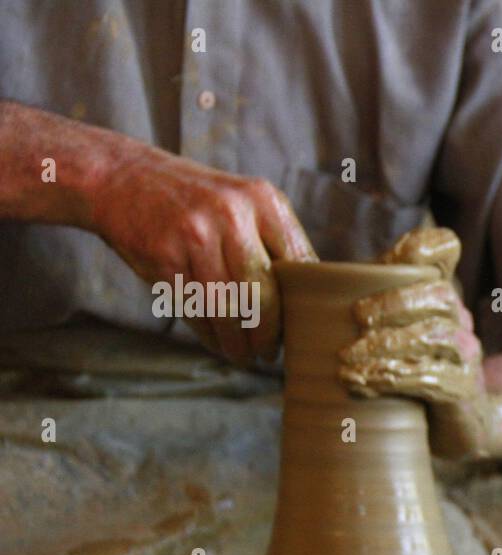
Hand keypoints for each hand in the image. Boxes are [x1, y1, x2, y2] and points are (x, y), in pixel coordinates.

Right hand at [89, 144, 316, 364]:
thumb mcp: (241, 203)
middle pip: (262, 292)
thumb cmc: (195, 202)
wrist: (123, 178)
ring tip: (244, 356)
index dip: (299, 303)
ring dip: (237, 341)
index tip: (299, 327)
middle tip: (270, 352)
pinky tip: (218, 343)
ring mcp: (195, 235)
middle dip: (268, 332)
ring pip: (227, 308)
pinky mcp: (164, 255)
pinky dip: (209, 334)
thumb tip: (305, 297)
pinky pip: (195, 308)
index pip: (297, 263)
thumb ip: (271, 241)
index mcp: (262, 201)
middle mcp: (231, 215)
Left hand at [338, 225, 501, 458]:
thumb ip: (352, 304)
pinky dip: (392, 379)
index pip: (446, 250)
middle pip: (439, 293)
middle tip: (355, 319)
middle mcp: (457, 317)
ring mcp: (465, 352)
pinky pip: (432, 377)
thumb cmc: (403, 371)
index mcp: (435, 292)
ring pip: (435, 334)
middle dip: (393, 304)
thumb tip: (287, 279)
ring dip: (387, 345)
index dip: (428, 245)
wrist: (447, 426)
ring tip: (346, 362)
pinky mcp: (463, 389)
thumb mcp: (382, 330)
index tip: (404, 256)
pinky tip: (362, 385)